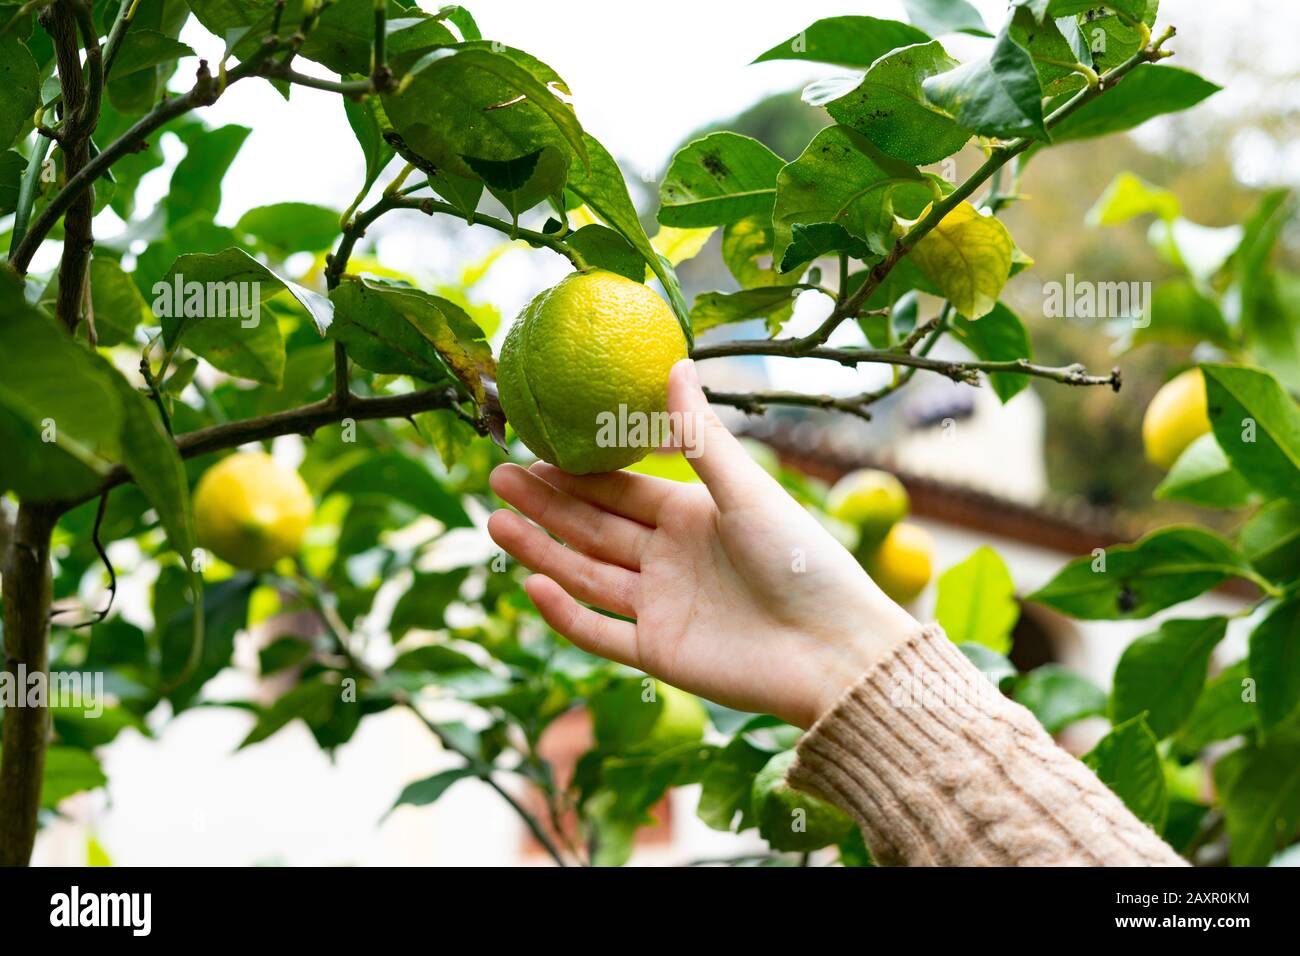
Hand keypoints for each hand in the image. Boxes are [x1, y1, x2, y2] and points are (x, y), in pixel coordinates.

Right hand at [486, 359, 918, 727]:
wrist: (833, 651)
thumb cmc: (802, 561)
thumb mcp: (746, 491)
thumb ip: (700, 437)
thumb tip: (674, 363)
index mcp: (690, 516)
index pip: (618, 490)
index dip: (574, 472)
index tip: (531, 449)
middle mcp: (668, 559)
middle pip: (592, 528)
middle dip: (544, 503)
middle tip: (496, 477)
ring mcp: (659, 607)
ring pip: (585, 574)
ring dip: (541, 549)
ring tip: (494, 521)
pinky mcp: (658, 653)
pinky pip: (599, 631)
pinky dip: (565, 613)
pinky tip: (531, 585)